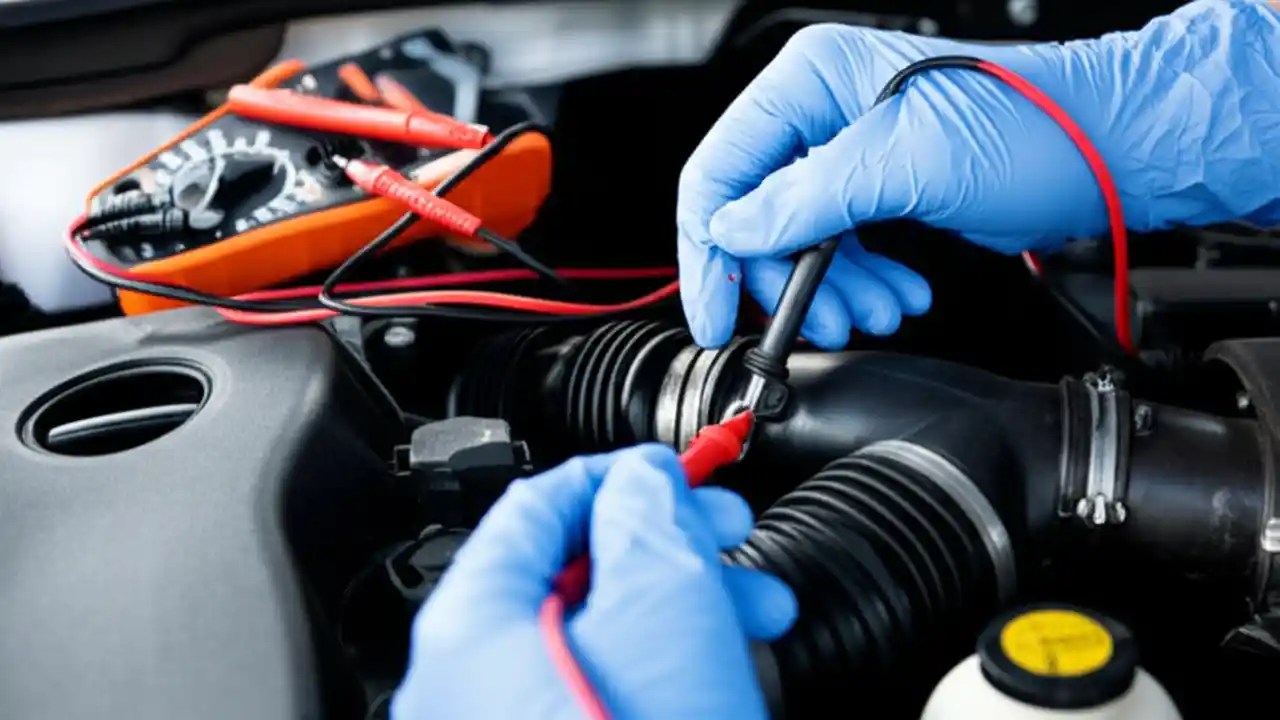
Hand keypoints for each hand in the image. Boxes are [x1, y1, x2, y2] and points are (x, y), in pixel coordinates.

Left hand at [391, 444, 796, 719]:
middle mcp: (470, 688)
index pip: (535, 508)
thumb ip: (645, 515)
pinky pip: (602, 698)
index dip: (616, 474)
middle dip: (668, 545)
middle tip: (731, 537)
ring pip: (597, 641)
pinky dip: (663, 672)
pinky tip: (723, 671)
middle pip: (572, 576)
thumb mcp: (660, 601)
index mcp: (470, 628)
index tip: (674, 470)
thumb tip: (641, 480)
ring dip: (682, 608)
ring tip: (757, 611)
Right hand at [678, 0, 1279, 348]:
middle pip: (754, 215)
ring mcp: (846, 152)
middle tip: (819, 323)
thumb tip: (734, 231)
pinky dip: (861, 283)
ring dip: (831, 291)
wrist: (1109, 149)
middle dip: (787, 279)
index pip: (721, 170)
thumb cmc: (1032, 127)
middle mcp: (819, 111)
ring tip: (877, 313)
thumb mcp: (907, 162)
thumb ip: (807, 199)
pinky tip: (898, 297)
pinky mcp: (876, 188)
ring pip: (797, 241)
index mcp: (810, 81)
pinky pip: (838, 247)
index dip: (711, 249)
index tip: (716, 311)